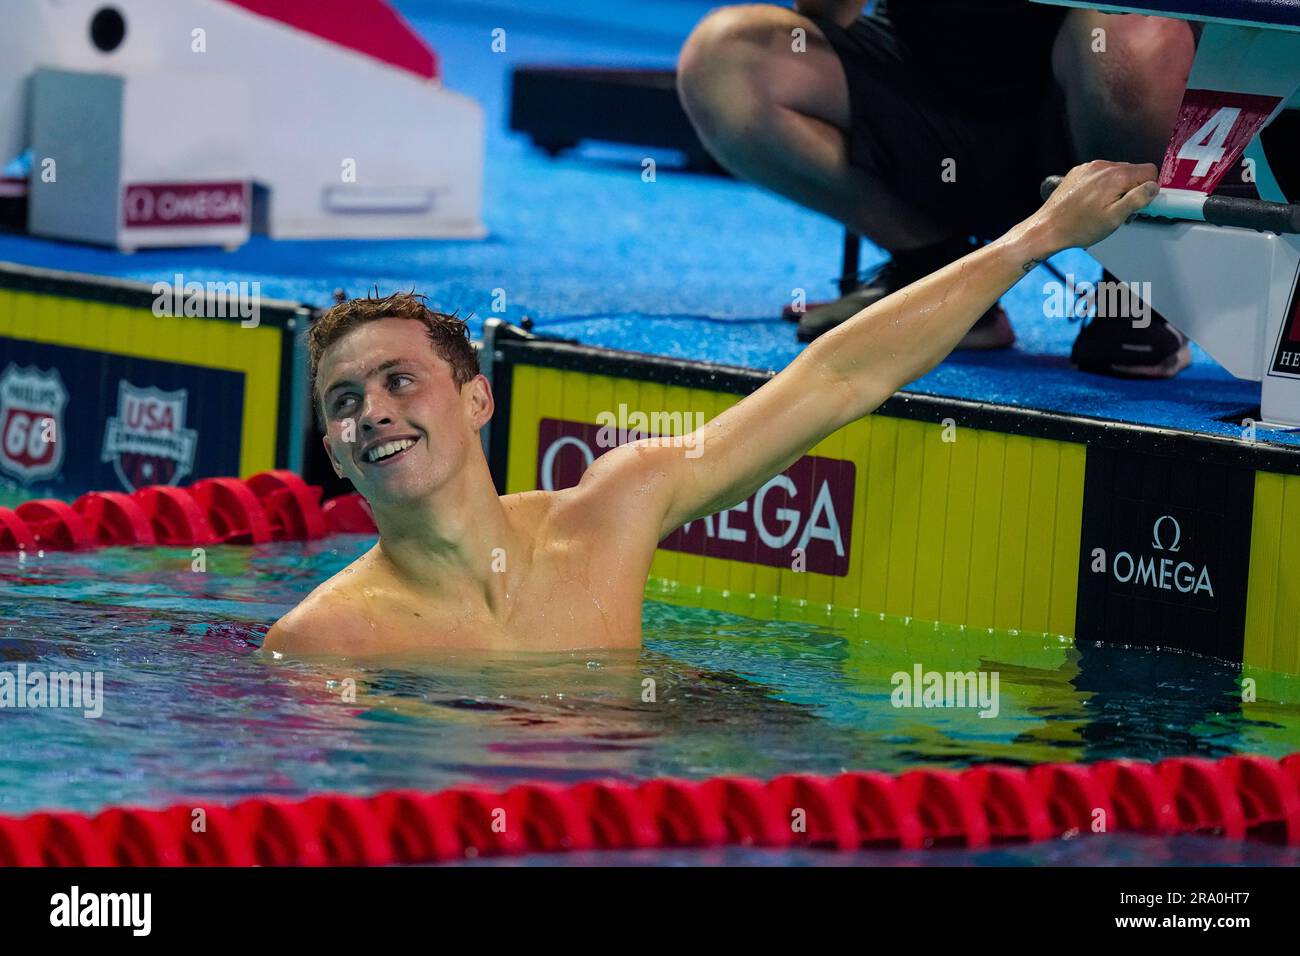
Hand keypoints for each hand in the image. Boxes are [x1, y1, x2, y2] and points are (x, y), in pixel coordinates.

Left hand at [1017, 160, 1159, 259]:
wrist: (1048, 228)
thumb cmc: (1078, 226)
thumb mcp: (1115, 218)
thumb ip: (1138, 199)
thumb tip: (1153, 187)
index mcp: (1116, 176)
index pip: (1149, 171)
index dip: (1148, 189)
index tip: (1140, 203)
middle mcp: (1102, 167)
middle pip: (1133, 172)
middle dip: (1132, 190)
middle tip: (1120, 211)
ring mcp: (1088, 168)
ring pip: (1116, 173)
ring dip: (1116, 189)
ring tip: (1103, 209)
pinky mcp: (1078, 172)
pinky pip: (1099, 175)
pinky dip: (1101, 187)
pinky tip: (1092, 203)